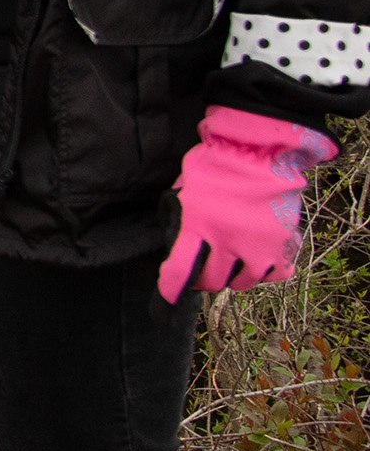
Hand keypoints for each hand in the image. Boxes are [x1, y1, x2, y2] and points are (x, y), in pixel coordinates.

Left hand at [158, 106, 335, 300]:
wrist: (259, 152)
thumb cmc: (215, 165)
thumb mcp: (184, 190)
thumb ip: (182, 219)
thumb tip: (177, 241)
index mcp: (199, 225)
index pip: (181, 270)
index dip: (171, 289)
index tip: (167, 298)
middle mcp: (229, 241)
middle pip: (212, 281)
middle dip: (203, 279)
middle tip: (202, 268)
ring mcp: (259, 246)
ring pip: (242, 282)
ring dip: (233, 275)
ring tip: (230, 259)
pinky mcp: (283, 246)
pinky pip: (273, 274)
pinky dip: (264, 270)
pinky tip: (256, 257)